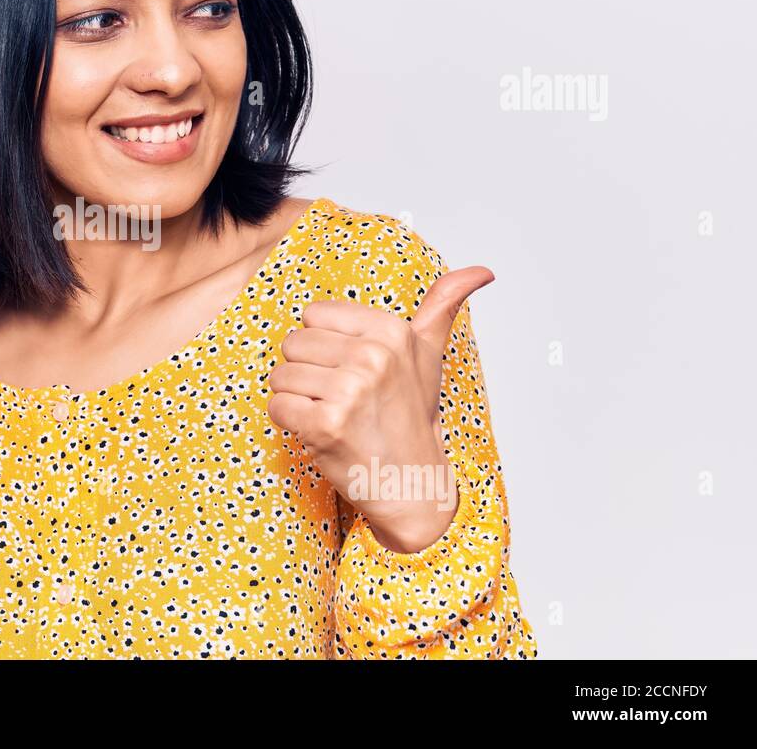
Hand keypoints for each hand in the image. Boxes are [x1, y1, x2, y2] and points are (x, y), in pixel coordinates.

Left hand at [267, 266, 494, 551]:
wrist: (412, 486)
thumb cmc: (411, 419)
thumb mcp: (428, 356)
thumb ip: (443, 307)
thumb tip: (481, 271)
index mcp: (392, 331)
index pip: (313, 315)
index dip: (324, 346)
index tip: (351, 370)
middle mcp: (372, 356)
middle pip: (293, 343)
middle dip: (307, 372)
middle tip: (340, 399)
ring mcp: (349, 391)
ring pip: (281, 375)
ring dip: (297, 399)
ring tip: (332, 415)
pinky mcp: (325, 424)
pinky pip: (277, 406)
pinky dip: (290, 423)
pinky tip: (321, 433)